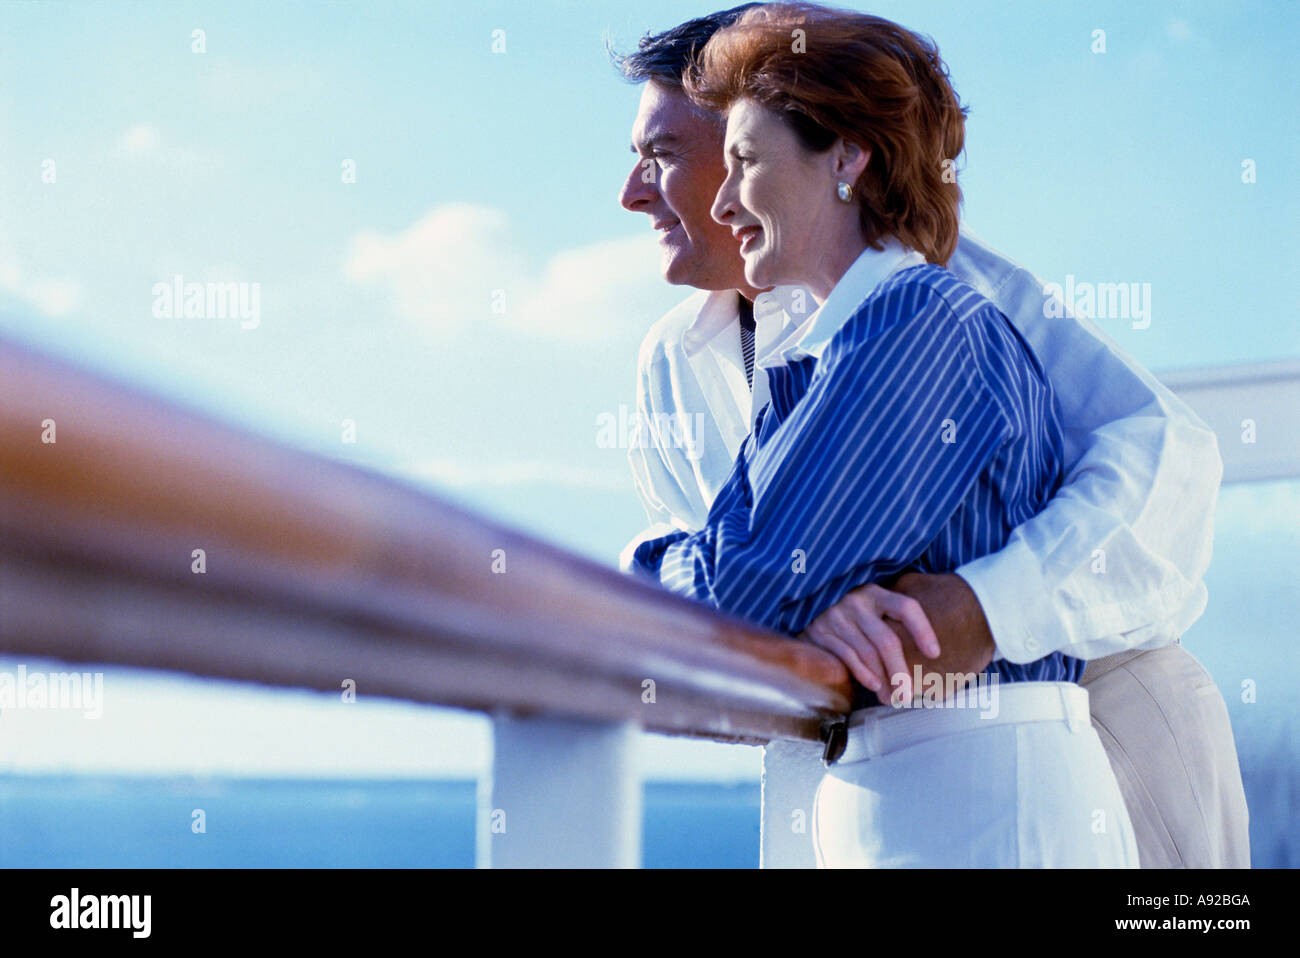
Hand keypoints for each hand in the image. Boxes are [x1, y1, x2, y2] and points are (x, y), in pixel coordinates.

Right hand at [799, 581, 939, 700]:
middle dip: (900, 671)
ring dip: (883, 679)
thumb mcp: (870, 607)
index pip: (906, 607)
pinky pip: (847, 657)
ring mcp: (837, 617)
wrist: (807, 604)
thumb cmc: (850, 614)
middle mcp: (857, 603)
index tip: (934, 654)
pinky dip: (863, 674)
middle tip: (908, 694)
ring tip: (893, 697)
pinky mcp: (821, 632)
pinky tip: (874, 685)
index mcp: (876, 594)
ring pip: (868, 653)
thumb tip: (926, 657)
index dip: (923, 630)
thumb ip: (890, 621)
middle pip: (887, 640)